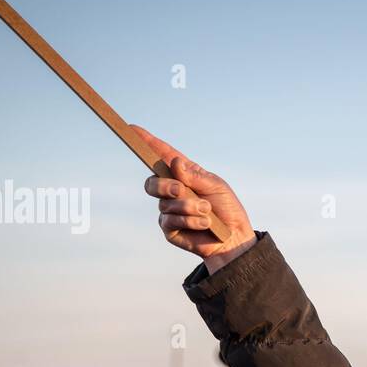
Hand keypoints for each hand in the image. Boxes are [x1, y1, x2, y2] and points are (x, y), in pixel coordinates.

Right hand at [132, 125, 256, 272]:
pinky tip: (204, 224)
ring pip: (165, 203)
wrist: (234, 238)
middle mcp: (172, 191)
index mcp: (184, 175)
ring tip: (207, 212)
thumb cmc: (227, 209)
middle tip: (180, 190)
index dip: (147, 142)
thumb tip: (175, 162)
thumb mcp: (216, 186)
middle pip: (152, 182)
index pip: (162, 156)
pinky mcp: (169, 229)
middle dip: (165, 185)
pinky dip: (189, 221)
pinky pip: (170, 220)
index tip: (133, 128)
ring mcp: (169, 210)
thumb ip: (196, 176)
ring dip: (188, 206)